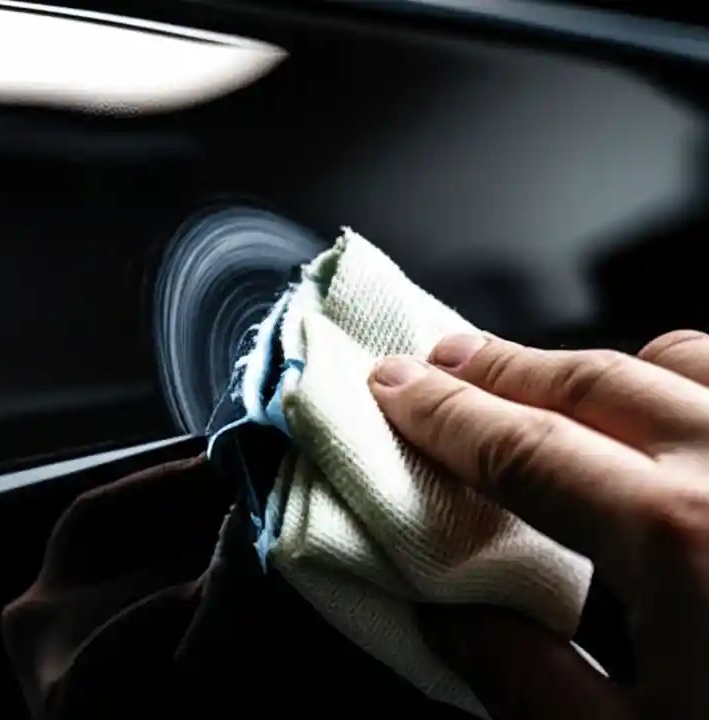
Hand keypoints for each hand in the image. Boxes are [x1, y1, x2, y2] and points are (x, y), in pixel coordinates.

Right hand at [367, 330, 708, 719]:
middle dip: (502, 367)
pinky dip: (682, 388)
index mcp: (684, 535)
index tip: (391, 386)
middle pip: (598, 379)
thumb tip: (446, 619)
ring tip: (545, 388)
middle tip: (440, 362)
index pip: (524, 445)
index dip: (443, 412)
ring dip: (603, 366)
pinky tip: (656, 430)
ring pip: (687, 362)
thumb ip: (525, 678)